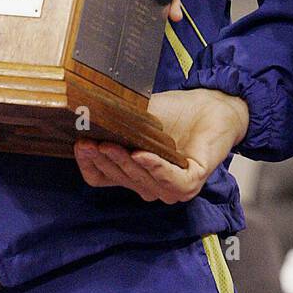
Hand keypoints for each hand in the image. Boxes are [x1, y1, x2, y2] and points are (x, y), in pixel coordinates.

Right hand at [73, 87, 248, 202]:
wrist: (212, 104)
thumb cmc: (176, 112)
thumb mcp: (138, 116)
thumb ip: (115, 121)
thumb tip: (84, 114)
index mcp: (134, 172)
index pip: (102, 177)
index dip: (90, 163)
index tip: (80, 143)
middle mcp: (150, 185)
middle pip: (120, 178)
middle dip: (104, 161)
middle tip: (92, 142)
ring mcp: (171, 187)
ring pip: (141, 181)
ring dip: (125, 163)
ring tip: (111, 144)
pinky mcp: (191, 182)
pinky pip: (169, 180)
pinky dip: (154, 167)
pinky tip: (142, 154)